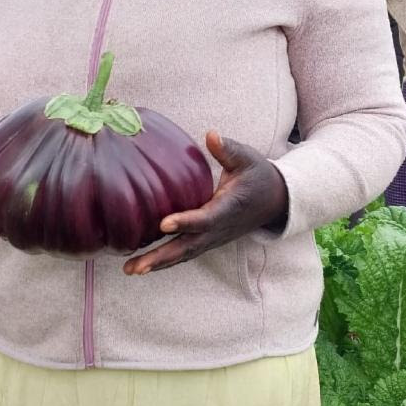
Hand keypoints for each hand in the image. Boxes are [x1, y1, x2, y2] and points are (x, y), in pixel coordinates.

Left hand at [124, 131, 287, 275]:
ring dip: (158, 264)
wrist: (274, 201)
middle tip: (134, 267)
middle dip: (161, 257)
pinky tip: (142, 265)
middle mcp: (219, 228)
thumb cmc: (257, 175)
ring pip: (184, 254)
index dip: (185, 222)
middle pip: (188, 247)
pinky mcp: (207, 241)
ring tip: (131, 269)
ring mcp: (213, 238)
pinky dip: (165, 261)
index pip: (205, 218)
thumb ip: (228, 149)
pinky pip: (185, 253)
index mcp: (228, 207)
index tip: (163, 224)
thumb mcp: (247, 158)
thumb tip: (211, 135)